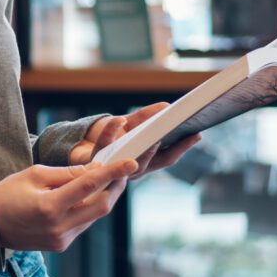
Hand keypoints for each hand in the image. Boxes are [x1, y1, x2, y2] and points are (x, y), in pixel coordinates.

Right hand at [0, 158, 138, 253]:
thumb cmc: (6, 194)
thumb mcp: (34, 174)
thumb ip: (66, 174)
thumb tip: (94, 170)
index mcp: (49, 207)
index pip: (89, 185)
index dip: (113, 172)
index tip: (131, 162)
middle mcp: (59, 227)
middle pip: (101, 206)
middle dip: (116, 186)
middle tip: (123, 170)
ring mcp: (61, 239)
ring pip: (95, 215)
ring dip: (104, 197)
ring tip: (107, 180)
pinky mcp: (61, 244)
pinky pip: (84, 223)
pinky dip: (89, 208)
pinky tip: (87, 196)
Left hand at [68, 103, 202, 179]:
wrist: (79, 146)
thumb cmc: (110, 136)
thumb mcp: (130, 125)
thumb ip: (146, 118)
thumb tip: (166, 107)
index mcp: (144, 161)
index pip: (167, 157)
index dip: (183, 147)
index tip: (197, 133)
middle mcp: (131, 169)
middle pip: (152, 162)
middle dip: (166, 149)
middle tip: (178, 134)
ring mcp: (114, 168)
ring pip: (130, 160)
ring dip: (143, 148)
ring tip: (154, 132)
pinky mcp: (95, 162)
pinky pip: (104, 146)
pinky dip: (111, 132)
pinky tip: (118, 120)